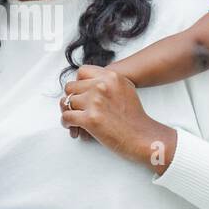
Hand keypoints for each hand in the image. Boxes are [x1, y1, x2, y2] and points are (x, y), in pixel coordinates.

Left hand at [60, 64, 177, 172]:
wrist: (142, 137)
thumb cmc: (134, 117)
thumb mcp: (125, 89)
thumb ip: (107, 83)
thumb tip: (85, 85)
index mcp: (111, 76)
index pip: (82, 72)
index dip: (79, 83)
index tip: (81, 93)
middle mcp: (102, 86)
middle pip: (71, 87)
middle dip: (72, 98)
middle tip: (76, 108)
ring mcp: (95, 102)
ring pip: (67, 102)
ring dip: (68, 111)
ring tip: (74, 119)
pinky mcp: (90, 119)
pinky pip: (66, 116)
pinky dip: (66, 123)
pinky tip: (72, 126)